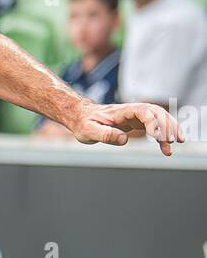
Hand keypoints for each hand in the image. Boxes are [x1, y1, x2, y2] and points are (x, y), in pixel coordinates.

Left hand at [66, 100, 182, 156]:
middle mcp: (130, 110)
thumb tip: (124, 139)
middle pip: (155, 112)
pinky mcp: (135, 122)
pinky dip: (162, 134)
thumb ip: (106, 135)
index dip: (152, 122)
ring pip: (158, 117)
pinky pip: (154, 125)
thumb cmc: (83, 123)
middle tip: (173, 141)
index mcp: (120, 111)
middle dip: (167, 125)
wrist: (80, 116)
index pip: (142, 111)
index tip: (158, 136)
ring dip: (170, 128)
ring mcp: (134, 115)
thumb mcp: (89, 131)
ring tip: (178, 143)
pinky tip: (166, 147)